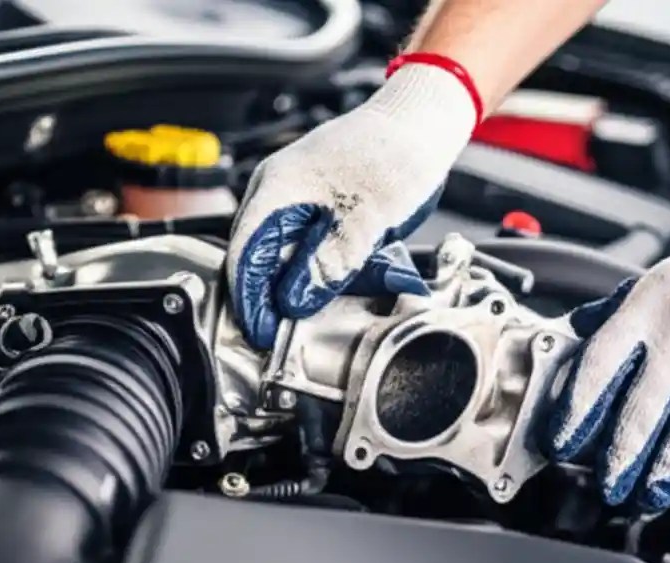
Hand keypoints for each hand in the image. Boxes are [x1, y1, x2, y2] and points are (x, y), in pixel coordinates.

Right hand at [226, 64, 475, 348]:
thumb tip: (294, 300)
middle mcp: (279, 191)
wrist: (424, 121)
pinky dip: (321, 270)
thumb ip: (330, 260)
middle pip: (259, 258)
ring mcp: (298, 198)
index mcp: (278, 187)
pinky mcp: (320, 206)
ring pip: (285, 255)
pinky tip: (343, 283)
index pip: (245, 254)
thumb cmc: (398, 151)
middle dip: (272, 298)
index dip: (250, 300)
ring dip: (301, 285)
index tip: (262, 334)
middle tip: (288, 333)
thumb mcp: (368, 217)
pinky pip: (308, 246)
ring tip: (321, 310)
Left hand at [544, 221, 669, 513]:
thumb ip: (624, 304)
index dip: (572, 411)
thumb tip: (581, 327)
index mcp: (652, 310)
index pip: (595, 369)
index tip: (562, 437)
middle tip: (601, 481)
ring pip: (669, 451)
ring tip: (637, 498)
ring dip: (649, 482)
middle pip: (628, 422)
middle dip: (610, 463)